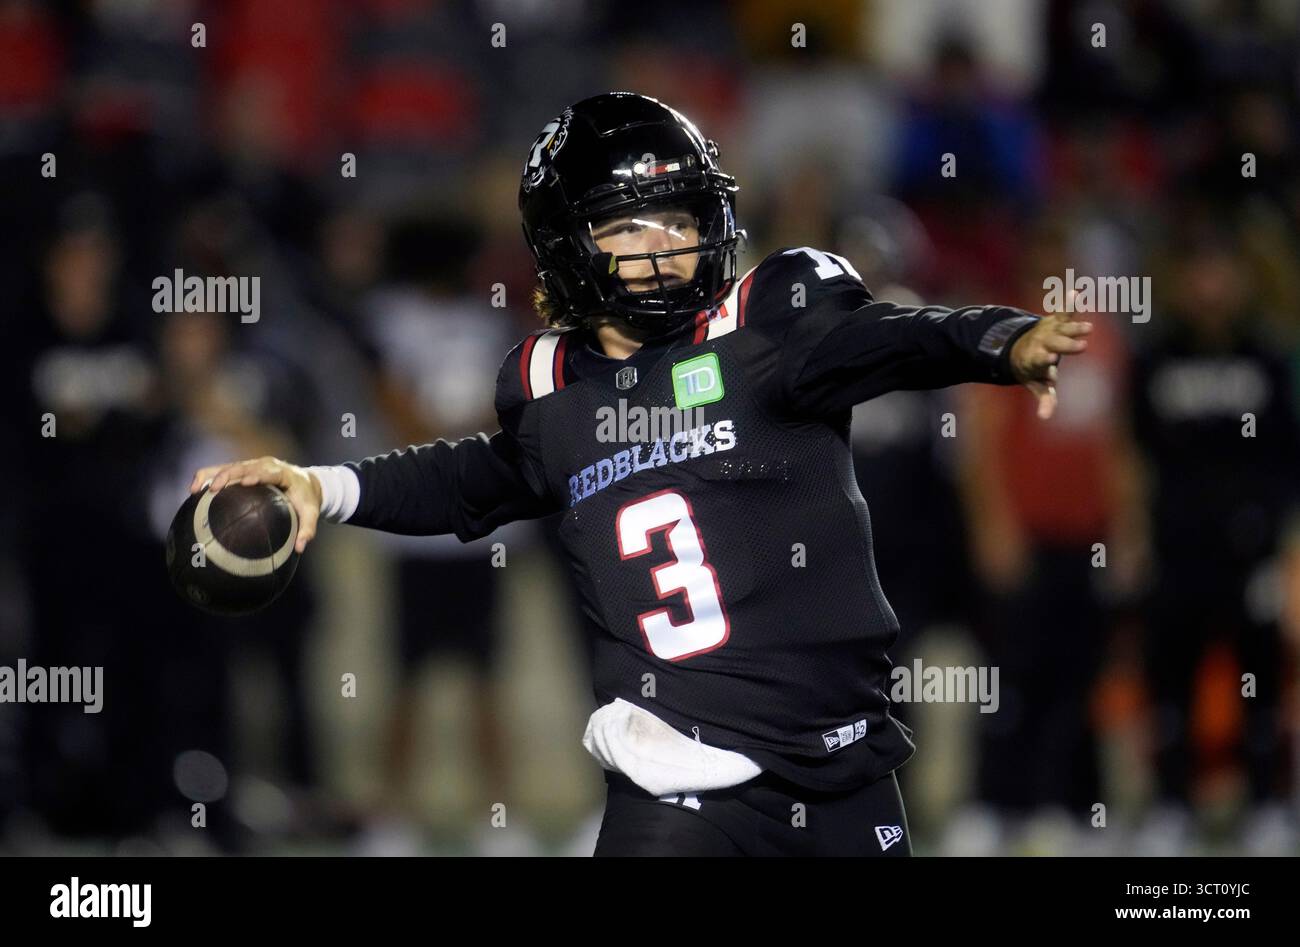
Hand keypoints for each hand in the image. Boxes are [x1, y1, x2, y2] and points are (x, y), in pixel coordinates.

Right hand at [189, 456, 322, 552]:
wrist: (304, 483)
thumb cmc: (306, 499)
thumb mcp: (311, 513)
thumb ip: (308, 529)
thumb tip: (300, 548)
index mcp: (282, 473)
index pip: (268, 472)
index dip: (257, 475)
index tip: (246, 482)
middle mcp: (265, 465)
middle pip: (243, 466)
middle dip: (227, 475)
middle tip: (213, 489)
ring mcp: (252, 465)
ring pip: (228, 466)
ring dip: (210, 475)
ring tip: (194, 489)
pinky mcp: (242, 469)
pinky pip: (222, 470)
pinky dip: (207, 477)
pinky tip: (194, 491)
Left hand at [1009, 313, 1092, 418]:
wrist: (1020, 346)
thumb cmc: (1032, 369)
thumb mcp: (1036, 384)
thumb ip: (1044, 399)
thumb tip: (1045, 417)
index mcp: (1034, 359)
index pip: (1038, 360)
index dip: (1042, 359)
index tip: (1049, 360)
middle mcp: (1041, 343)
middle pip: (1054, 343)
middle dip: (1066, 345)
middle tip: (1082, 346)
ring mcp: (1047, 330)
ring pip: (1061, 329)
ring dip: (1074, 328)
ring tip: (1088, 328)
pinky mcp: (1054, 320)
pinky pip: (1063, 312)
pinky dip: (1069, 303)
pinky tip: (1075, 293)